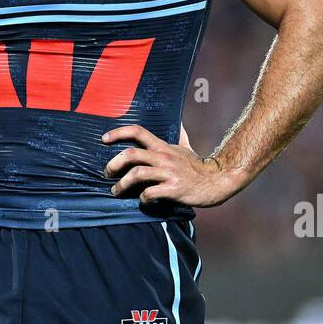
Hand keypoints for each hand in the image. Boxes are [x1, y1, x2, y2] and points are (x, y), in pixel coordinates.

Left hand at [102, 125, 236, 207]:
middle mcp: (164, 157)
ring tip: (116, 191)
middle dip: (113, 164)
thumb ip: (179, 136)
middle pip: (131, 155)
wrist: (218, 181)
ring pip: (137, 174)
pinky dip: (142, 198)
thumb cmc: (198, 166)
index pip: (138, 132)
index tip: (104, 139)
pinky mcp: (174, 190)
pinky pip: (150, 193)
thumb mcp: (186, 147)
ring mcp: (169, 173)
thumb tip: (178, 122)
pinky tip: (142, 200)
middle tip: (107, 173)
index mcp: (163, 147)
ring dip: (122, 184)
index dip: (118, 133)